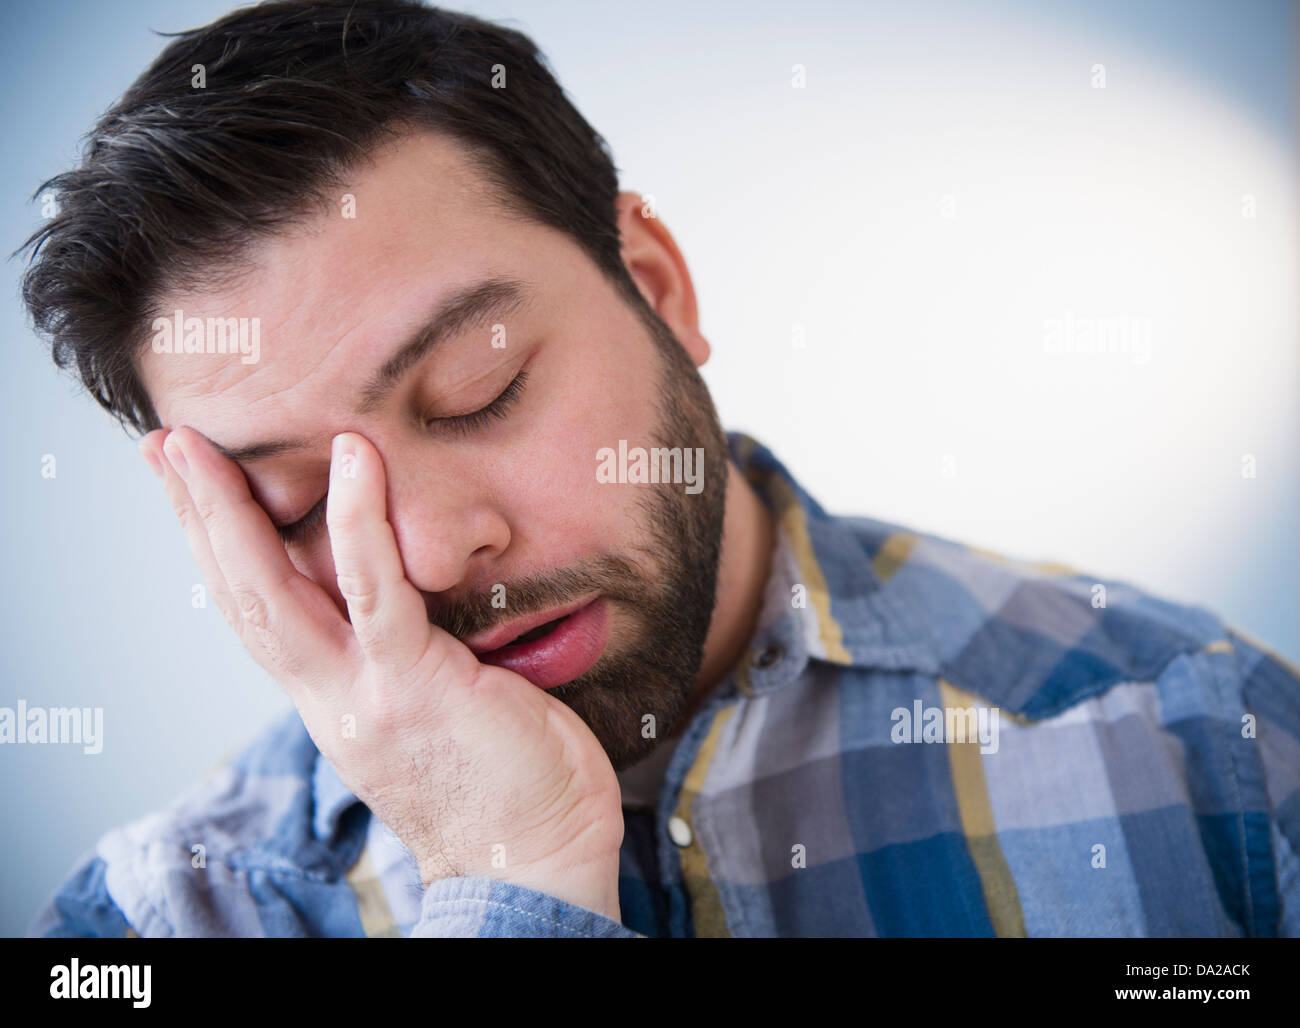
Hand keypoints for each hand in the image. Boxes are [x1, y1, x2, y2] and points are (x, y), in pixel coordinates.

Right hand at [139, 426, 623, 920]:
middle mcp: (331, 698)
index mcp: (333, 700)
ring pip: (275, 594)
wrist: (535, 864)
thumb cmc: (506, 781)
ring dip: (228, 516)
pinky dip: (359, 523)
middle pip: (241, 598)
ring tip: (201, 446)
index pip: (258, 612)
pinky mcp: (413, 686)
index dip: (216, 549)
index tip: (188, 486)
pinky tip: (352, 459)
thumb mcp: (433, 710)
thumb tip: (413, 598)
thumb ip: (406, 656)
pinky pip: (377, 592)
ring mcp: (364, 694)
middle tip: (162, 445)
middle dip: (195, 519)